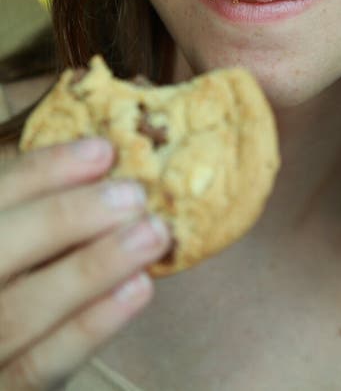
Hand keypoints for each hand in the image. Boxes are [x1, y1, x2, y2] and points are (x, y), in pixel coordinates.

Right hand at [0, 137, 170, 389]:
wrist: (10, 345)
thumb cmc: (20, 271)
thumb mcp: (20, 229)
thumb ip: (40, 203)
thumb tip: (104, 157)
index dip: (42, 172)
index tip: (102, 150)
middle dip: (65, 218)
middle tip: (133, 196)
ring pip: (20, 313)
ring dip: (93, 269)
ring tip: (151, 235)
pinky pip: (41, 365)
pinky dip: (91, 326)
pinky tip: (137, 288)